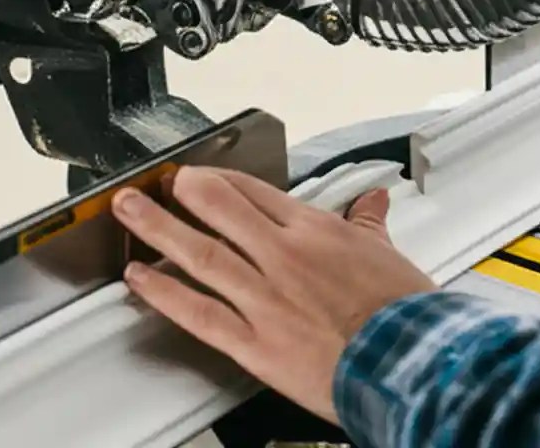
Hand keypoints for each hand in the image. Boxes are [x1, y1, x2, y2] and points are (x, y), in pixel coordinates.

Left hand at [112, 167, 435, 423]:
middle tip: (160, 181)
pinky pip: (200, 313)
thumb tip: (372, 202)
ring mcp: (266, 299)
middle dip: (184, 191)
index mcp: (318, 232)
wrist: (408, 362)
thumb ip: (369, 226)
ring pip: (201, 255)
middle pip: (221, 211)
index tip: (205, 176)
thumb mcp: (390, 254)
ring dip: (159, 229)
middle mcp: (285, 257)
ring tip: (131, 211)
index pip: (256, 193)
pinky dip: (165, 294)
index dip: (222, 180)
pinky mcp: (255, 343)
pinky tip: (140, 280)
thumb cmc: (404, 314)